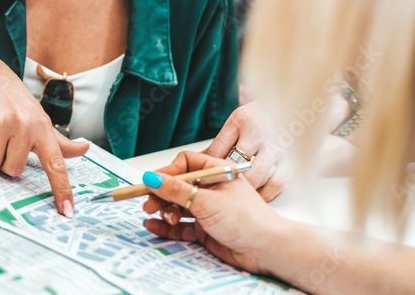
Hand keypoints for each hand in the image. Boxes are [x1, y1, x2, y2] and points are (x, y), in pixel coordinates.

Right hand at [0, 55, 89, 216]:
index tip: (67, 212)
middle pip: (13, 170)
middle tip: (5, 136)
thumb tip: (86, 148)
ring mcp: (1, 121)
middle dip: (6, 157)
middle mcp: (24, 124)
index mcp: (42, 127)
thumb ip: (59, 140)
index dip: (62, 189)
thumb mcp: (38, 117)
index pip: (56, 164)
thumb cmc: (14, 100)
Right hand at [142, 151, 285, 274]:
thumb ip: (176, 190)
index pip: (186, 164)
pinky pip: (181, 225)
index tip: (151, 182)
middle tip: (147, 203)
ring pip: (178, 206)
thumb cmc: (247, 220)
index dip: (167, 172)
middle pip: (178, 186)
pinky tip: (154, 226)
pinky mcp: (206, 229)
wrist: (266, 249)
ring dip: (165, 211)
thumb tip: (152, 178)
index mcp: (216, 172)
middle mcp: (211, 189)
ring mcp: (208, 209)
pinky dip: (167, 227)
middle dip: (161, 194)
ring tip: (159, 217)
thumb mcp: (206, 201)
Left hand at [204, 101, 290, 200]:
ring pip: (253, 177)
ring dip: (244, 190)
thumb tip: (200, 158)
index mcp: (240, 119)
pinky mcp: (293, 158)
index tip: (204, 177)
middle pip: (232, 165)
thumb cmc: (266, 114)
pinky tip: (259, 195)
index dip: (207, 168)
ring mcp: (276, 145)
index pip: (215, 151)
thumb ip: (224, 139)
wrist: (301, 103)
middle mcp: (257, 132)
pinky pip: (276, 183)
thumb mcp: (242, 118)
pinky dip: (266, 193)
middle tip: (218, 191)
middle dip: (223, 181)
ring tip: (237, 197)